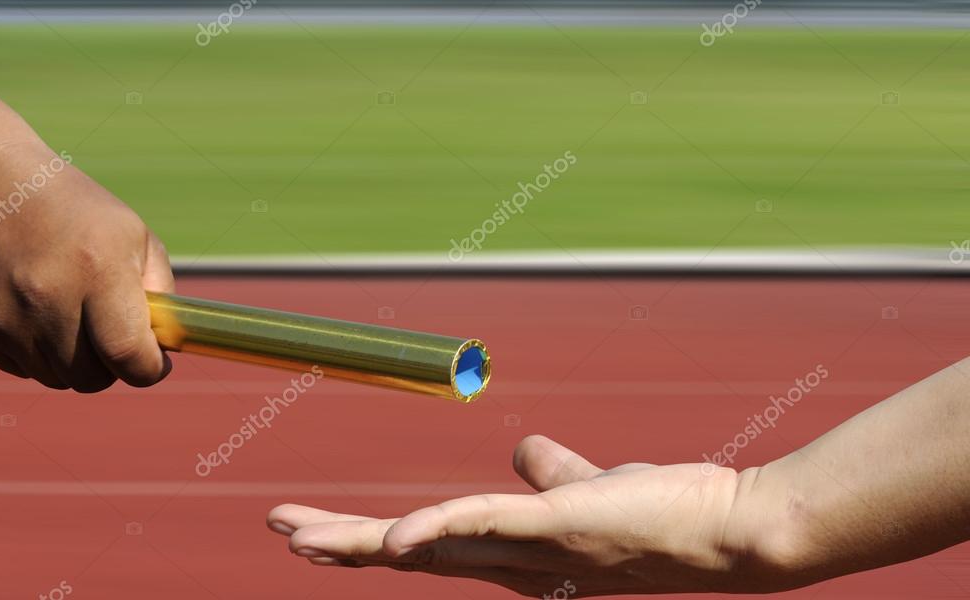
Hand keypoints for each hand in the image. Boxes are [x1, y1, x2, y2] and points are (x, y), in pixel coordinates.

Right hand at [0, 141, 174, 391]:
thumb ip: (160, 293)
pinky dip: (41, 355)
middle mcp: (48, 295)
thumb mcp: (136, 238)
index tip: (157, 362)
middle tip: (115, 335)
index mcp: (98, 269)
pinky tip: (43, 315)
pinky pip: (24, 369)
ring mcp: (6, 315)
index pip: (128, 355)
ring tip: (77, 317)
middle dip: (114, 365)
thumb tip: (164, 346)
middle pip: (93, 377)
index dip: (150, 369)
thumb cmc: (79, 213)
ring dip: (77, 362)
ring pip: (59, 379)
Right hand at [267, 435, 798, 595]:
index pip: (430, 548)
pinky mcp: (562, 525)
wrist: (732, 534)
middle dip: (343, 546)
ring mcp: (535, 551)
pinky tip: (393, 539)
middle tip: (284, 531)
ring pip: (431, 549)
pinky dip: (436, 532)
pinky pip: (487, 530)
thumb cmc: (664, 512)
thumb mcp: (588, 487)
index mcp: (516, 555)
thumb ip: (551, 473)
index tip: (323, 534)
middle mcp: (515, 566)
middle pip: (411, 559)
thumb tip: (522, 450)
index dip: (375, 541)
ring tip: (299, 533)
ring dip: (360, 542)